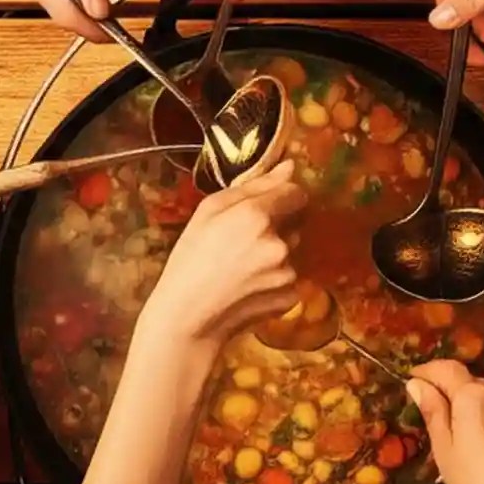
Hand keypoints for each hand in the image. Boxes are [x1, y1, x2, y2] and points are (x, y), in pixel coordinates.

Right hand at [139, 160, 307, 346]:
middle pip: (295, 224)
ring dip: (275, 256)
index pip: (296, 193)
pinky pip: (290, 279)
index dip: (283, 199)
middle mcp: (279, 244)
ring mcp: (288, 273)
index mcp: (257, 216)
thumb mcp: (209, 211)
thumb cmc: (190, 258)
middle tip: (243, 246)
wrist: (187, 317)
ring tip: (242, 269)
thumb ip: (254, 185)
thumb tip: (290, 166)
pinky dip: (276, 281)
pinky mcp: (291, 297)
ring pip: (292, 253)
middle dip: (277, 229)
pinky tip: (249, 288)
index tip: (267, 209)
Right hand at [406, 360, 483, 483]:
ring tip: (457, 429)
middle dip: (447, 389)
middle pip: (467, 379)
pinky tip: (483, 438)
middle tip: (431, 409)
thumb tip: (417, 384)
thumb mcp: (446, 449)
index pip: (445, 368)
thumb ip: (432, 412)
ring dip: (468, 402)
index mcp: (473, 393)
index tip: (412, 378)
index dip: (426, 370)